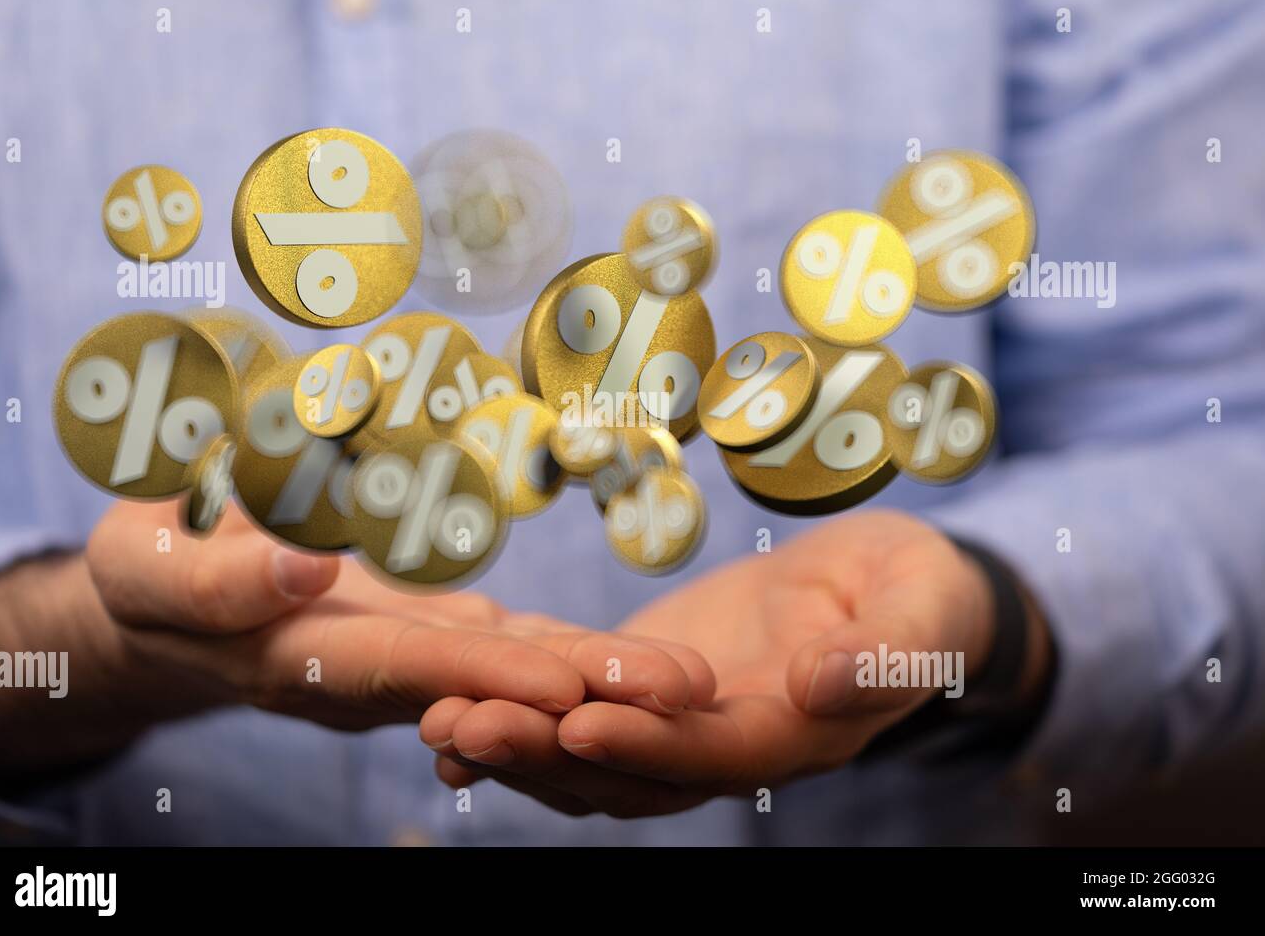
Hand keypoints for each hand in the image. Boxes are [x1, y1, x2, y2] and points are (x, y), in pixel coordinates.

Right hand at [0, 499, 710, 777]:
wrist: (170, 596)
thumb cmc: (148, 570)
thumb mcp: (151, 565)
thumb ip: (221, 576)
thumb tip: (306, 566)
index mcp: (304, 658)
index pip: (409, 669)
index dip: (488, 677)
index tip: (566, 689)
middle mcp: (373, 675)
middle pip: (488, 686)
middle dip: (587, 694)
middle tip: (684, 696)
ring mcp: (411, 659)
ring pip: (513, 673)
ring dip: (603, 683)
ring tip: (693, 685)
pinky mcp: (432, 636)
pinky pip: (508, 649)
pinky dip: (572, 657)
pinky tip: (638, 665)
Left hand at [421, 510, 1013, 817]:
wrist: (889, 588)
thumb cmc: (918, 591)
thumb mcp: (922, 606)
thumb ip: (889, 652)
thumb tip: (826, 685)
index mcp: (797, 735)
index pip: (713, 755)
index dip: (648, 745)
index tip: (577, 723)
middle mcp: (730, 749)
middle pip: (631, 771)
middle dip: (546, 752)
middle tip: (462, 724)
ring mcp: (686, 725)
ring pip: (593, 757)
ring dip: (516, 745)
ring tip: (437, 719)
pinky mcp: (652, 689)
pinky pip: (582, 714)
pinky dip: (522, 720)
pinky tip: (454, 710)